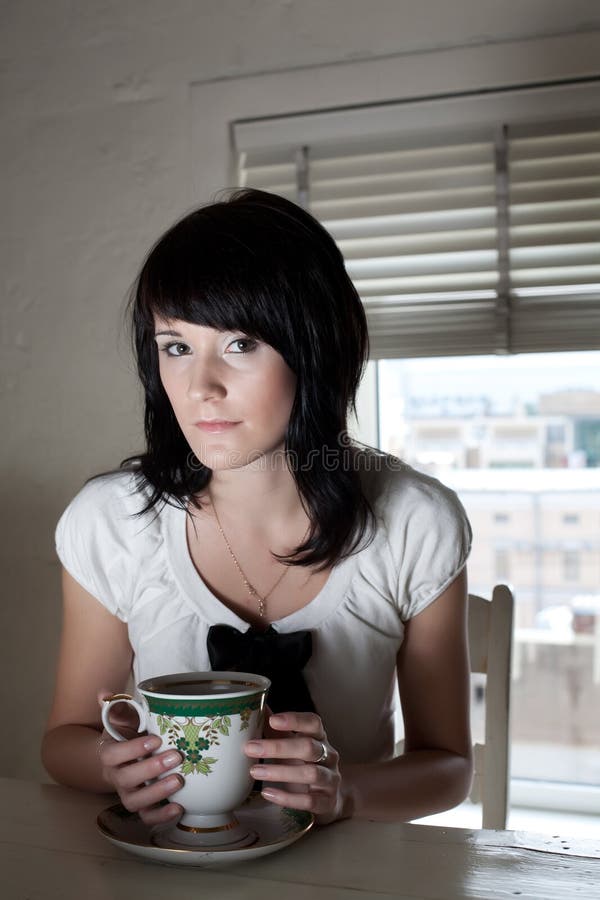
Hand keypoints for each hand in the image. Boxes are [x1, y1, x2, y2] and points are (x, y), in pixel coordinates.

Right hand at [97, 693, 184, 826]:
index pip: (113, 755)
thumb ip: (116, 706)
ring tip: (179, 781)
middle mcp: (115, 777)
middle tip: (176, 756)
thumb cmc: (126, 734)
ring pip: (135, 802)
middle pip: (126, 779)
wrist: (122, 758)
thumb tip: (104, 693)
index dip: (133, 749)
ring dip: (157, 793)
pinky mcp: (140, 806)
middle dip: (151, 769)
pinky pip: (146, 817)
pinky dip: (161, 816)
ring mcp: (127, 793)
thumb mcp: (122, 718)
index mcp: (108, 754)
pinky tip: (179, 807)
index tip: (156, 739)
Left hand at [244, 711, 345, 824]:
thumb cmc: (305, 766)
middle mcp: (329, 756)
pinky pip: (309, 801)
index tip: (272, 720)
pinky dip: (287, 797)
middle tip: (250, 748)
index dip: (295, 720)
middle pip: (309, 747)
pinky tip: (267, 793)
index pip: (313, 722)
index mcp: (320, 738)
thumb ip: (277, 730)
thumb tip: (255, 707)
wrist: (331, 798)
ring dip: (280, 772)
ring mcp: (330, 780)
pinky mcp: (327, 803)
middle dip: (279, 747)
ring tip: (254, 771)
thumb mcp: (294, 746)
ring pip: (311, 773)